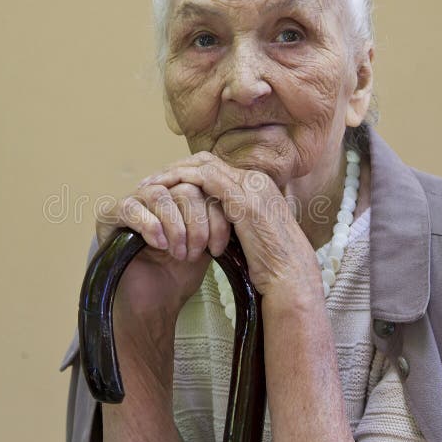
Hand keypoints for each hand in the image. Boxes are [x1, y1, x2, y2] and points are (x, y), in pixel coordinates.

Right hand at [95, 173, 231, 324]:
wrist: (153, 304)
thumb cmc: (178, 275)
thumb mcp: (206, 244)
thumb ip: (216, 220)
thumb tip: (237, 202)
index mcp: (182, 197)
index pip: (205, 188)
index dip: (216, 216)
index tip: (218, 248)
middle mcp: (157, 194)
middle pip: (185, 188)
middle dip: (197, 224)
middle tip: (195, 253)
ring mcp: (132, 202)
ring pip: (160, 195)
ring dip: (175, 227)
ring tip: (177, 253)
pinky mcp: (110, 216)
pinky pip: (130, 208)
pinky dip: (149, 225)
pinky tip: (158, 245)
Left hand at [138, 151, 321, 299]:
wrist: (291, 280)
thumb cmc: (273, 268)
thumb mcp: (251, 237)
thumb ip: (233, 223)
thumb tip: (209, 223)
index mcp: (260, 187)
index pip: (216, 169)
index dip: (188, 174)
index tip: (165, 186)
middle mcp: (256, 180)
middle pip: (207, 161)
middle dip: (176, 168)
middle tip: (150, 181)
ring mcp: (251, 186)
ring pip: (202, 165)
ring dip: (172, 173)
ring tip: (149, 186)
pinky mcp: (243, 199)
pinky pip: (204, 180)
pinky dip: (180, 182)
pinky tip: (162, 191)